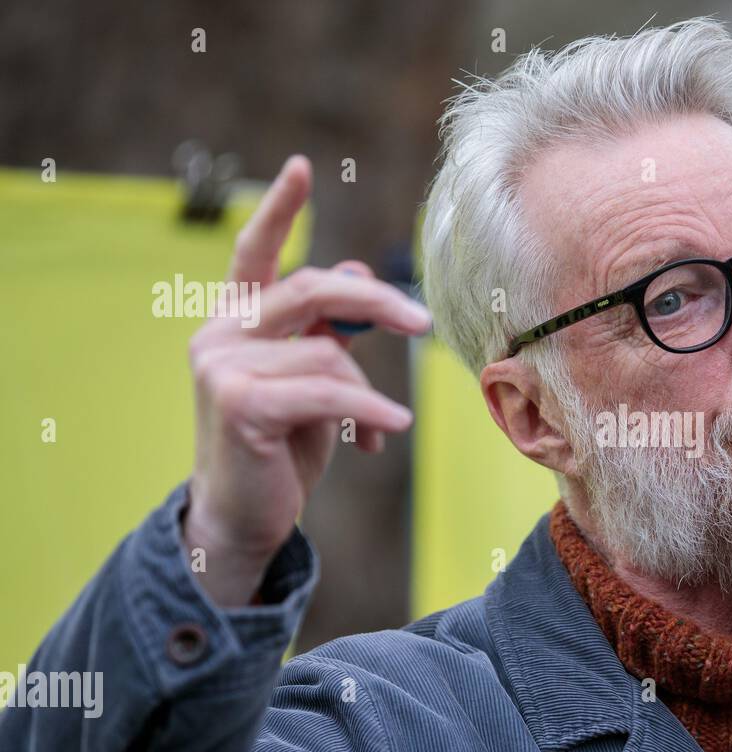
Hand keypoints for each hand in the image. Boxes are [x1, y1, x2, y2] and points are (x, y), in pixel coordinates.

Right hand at [182, 155, 430, 605]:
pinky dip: (368, 409)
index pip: (255, 252)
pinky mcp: (240, 404)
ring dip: (366, 394)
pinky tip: (388, 431)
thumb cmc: (282, 445)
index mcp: (236, 320)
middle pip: (312, 290)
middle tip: (422, 325)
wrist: (243, 516)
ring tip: (376, 429)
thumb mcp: (311, 379)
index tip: (301, 167)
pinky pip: (327, 392)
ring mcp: (222, 366)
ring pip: (328, 351)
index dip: (279, 209)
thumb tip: (356, 273)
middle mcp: (220, 333)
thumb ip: (327, 328)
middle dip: (376, 303)